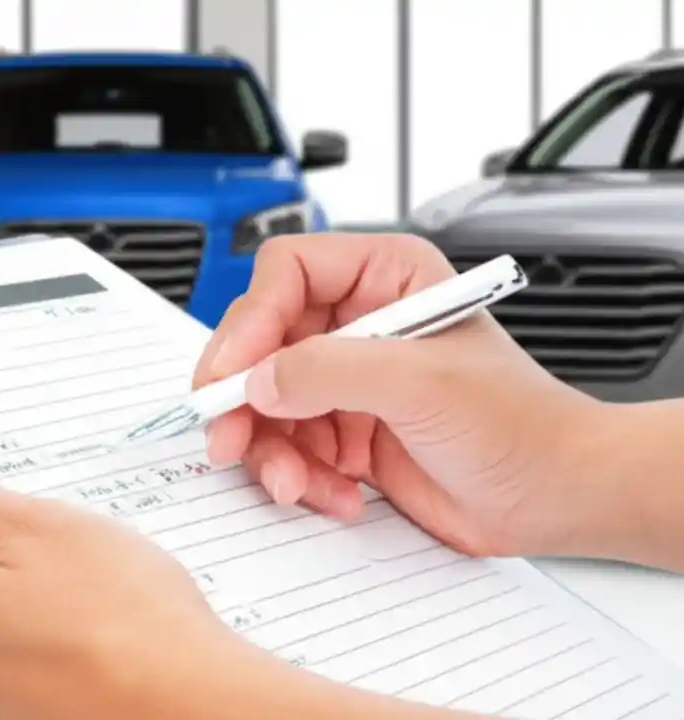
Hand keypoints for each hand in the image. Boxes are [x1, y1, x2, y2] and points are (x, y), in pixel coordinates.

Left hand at [0, 440, 317, 719]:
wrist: (196, 710)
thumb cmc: (125, 625)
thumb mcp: (32, 527)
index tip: (21, 507)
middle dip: (13, 557)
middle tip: (74, 550)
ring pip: (5, 626)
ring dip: (43, 604)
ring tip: (103, 597)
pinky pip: (39, 665)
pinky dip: (67, 647)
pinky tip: (110, 638)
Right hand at [194, 233, 609, 557]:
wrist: (553, 496)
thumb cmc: (519, 425)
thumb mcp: (420, 383)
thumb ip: (329, 370)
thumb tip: (258, 380)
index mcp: (384, 276)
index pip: (288, 274)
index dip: (252, 320)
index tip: (232, 373)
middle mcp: (358, 322)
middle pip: (261, 342)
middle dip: (244, 397)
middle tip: (228, 436)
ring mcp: (347, 380)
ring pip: (265, 402)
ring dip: (272, 449)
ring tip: (295, 482)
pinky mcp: (343, 431)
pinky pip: (288, 446)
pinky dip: (301, 476)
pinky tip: (337, 494)